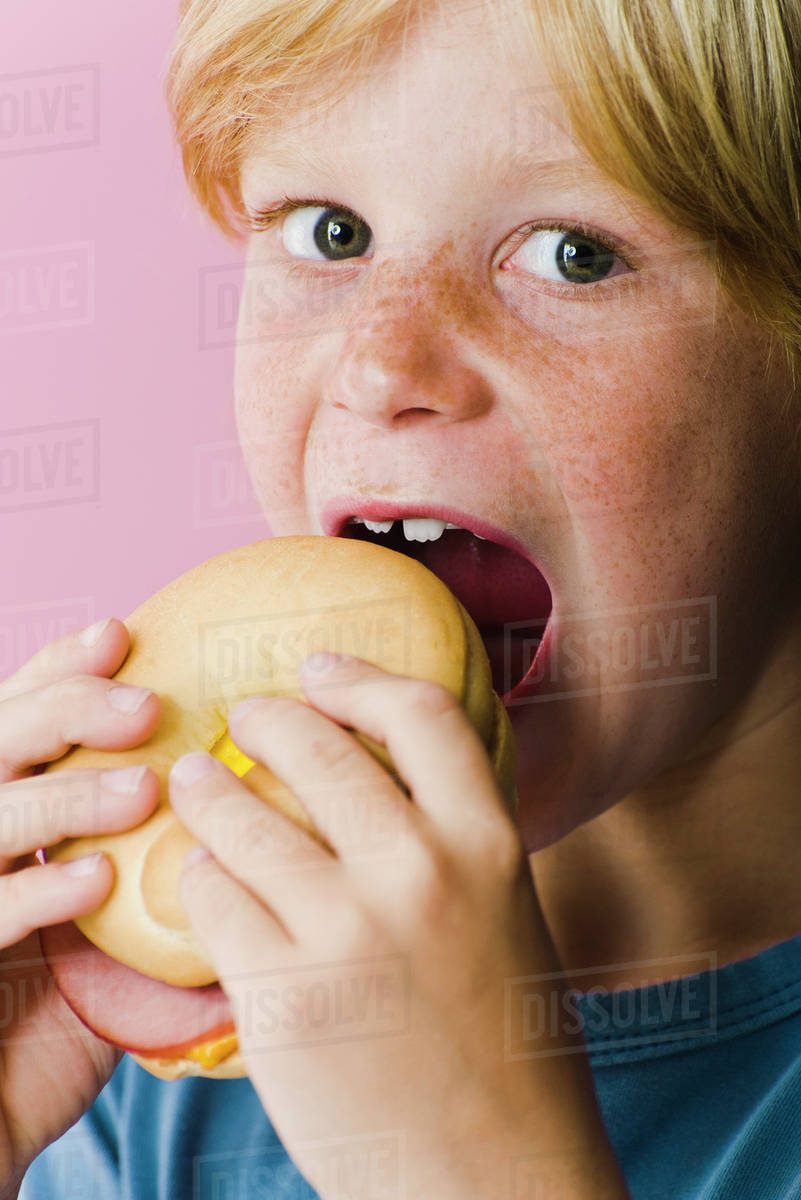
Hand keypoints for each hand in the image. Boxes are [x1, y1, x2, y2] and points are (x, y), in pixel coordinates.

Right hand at [0, 620, 159, 1196]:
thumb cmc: (52, 1020)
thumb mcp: (113, 940)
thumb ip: (165, 887)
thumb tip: (268, 840)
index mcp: (7, 813)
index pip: (20, 716)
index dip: (60, 670)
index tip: (120, 635)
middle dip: (66, 708)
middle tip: (145, 704)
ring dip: (65, 792)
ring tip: (142, 788)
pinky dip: (38, 888)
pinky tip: (94, 879)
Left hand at [172, 653, 628, 1198]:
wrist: (494, 1172)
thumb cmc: (500, 1042)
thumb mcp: (504, 912)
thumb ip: (451, 836)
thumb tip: (371, 767)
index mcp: (488, 844)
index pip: (421, 715)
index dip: (361, 677)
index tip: (320, 667)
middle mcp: (420, 872)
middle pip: (316, 747)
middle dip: (265, 719)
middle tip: (244, 719)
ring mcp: (346, 933)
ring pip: (241, 817)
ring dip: (205, 789)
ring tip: (192, 782)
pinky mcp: (283, 996)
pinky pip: (213, 899)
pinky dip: (199, 878)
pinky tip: (202, 876)